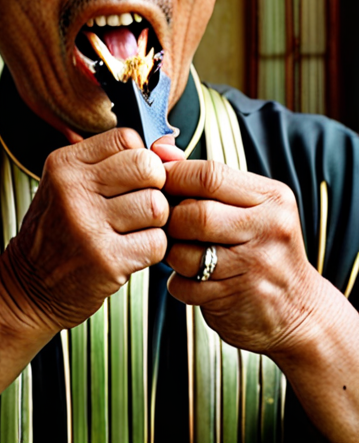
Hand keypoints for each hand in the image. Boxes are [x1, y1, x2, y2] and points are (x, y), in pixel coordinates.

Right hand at [0, 128, 170, 334]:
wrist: (28, 287)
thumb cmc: (57, 232)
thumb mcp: (71, 185)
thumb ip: (118, 160)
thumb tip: (171, 147)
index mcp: (64, 164)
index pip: (126, 137)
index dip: (142, 156)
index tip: (136, 176)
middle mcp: (73, 191)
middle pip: (147, 166)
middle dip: (156, 185)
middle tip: (141, 202)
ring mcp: (88, 226)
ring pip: (156, 205)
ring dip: (155, 221)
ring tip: (134, 229)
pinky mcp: (106, 261)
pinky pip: (157, 242)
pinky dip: (152, 248)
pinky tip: (131, 250)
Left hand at [164, 160, 323, 357]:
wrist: (301, 312)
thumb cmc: (266, 249)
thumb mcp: (252, 207)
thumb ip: (206, 179)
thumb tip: (160, 150)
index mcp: (271, 198)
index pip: (210, 175)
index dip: (174, 177)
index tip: (161, 184)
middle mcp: (267, 230)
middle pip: (194, 214)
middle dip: (172, 220)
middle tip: (171, 225)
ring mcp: (253, 267)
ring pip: (183, 253)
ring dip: (172, 253)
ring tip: (186, 253)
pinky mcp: (236, 299)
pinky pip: (184, 285)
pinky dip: (179, 283)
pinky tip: (198, 280)